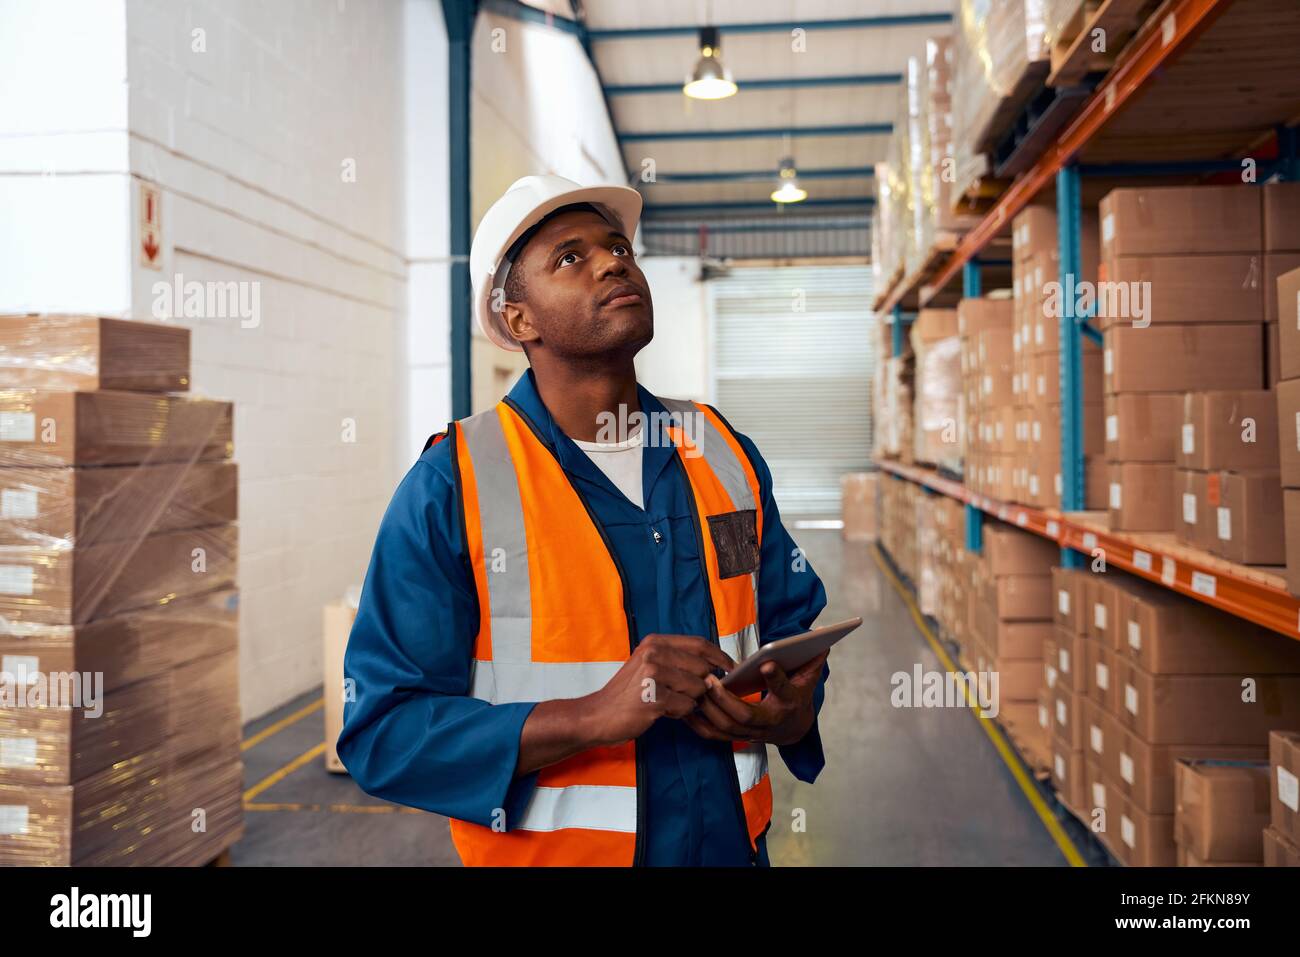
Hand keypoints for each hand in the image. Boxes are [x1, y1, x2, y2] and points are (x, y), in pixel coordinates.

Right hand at [584, 634, 735, 746]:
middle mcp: (654, 653)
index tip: (731, 667)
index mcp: (655, 642)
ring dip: (689, 701)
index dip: (719, 656)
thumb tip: (714, 665)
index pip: (699, 644)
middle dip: (700, 685)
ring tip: (668, 702)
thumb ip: (678, 660)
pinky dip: (679, 712)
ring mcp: (653, 675)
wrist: (598, 715)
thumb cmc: (628, 693)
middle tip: (682, 694)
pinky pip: (686, 706)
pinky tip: (662, 711)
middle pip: (702, 668)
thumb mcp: (649, 665)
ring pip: (698, 688)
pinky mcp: (654, 697)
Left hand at [684, 651, 826, 746]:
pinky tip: (686, 710)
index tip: (766, 663)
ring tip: (697, 688)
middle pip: (746, 715)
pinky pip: (715, 736)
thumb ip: (813, 659)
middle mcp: (770, 723)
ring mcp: (752, 733)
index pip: (784, 691)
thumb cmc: (797, 696)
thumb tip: (822, 636)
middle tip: (710, 679)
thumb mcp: (808, 678)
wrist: (794, 729)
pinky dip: (699, 725)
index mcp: (789, 703)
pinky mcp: (737, 737)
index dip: (776, 678)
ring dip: (709, 710)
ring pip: (727, 728)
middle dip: (726, 699)